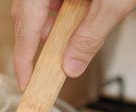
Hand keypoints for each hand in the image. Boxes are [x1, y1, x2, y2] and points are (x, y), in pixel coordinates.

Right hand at [11, 0, 135, 88]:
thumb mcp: (111, 5)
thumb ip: (90, 37)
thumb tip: (71, 66)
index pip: (27, 25)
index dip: (23, 57)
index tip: (25, 81)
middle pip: (26, 15)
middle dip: (36, 42)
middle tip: (44, 68)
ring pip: (37, 6)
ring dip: (50, 27)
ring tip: (68, 41)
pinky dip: (59, 12)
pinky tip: (75, 19)